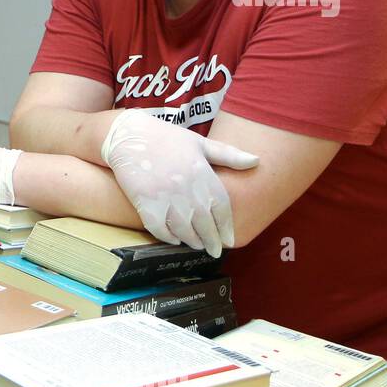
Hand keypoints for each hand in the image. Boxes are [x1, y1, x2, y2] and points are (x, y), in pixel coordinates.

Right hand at [101, 109, 258, 256]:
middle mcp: (186, 187)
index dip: (226, 226)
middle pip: (204, 223)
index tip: (229, 239)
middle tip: (214, 251)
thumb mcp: (200, 142)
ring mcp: (165, 196)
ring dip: (191, 240)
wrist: (129, 135)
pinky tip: (173, 239)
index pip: (221, 207)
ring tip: (196, 244)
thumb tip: (257, 161)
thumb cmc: (166, 138)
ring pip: (183, 228)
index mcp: (202, 173)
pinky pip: (159, 227)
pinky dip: (167, 236)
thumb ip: (228, 155)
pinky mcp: (145, 202)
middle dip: (211, 240)